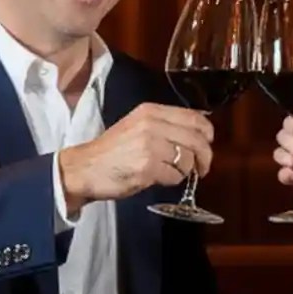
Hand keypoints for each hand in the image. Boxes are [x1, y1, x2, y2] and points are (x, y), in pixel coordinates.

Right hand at [59, 102, 212, 209]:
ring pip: (188, 160)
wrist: (84, 168)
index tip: (208, 144)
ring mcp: (150, 146)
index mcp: (151, 111)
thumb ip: (165, 126)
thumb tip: (198, 134)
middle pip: (197, 140)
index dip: (207, 133)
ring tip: (170, 172)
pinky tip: (157, 179)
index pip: (194, 117)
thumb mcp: (137, 126)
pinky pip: (175, 177)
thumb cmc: (113, 151)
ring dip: (185, 171)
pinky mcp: (147, 167)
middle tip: (202, 168)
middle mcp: (152, 124)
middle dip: (205, 157)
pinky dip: (171, 181)